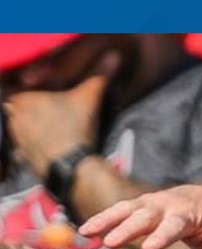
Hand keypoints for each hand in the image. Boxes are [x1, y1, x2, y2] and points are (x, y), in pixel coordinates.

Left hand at [2, 51, 118, 177]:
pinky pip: (26, 145)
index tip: (55, 96)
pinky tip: (52, 145)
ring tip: (55, 127)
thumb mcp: (89, 97)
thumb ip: (99, 74)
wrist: (72, 167)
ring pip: (23, 125)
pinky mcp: (21, 155)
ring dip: (34, 125)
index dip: (39, 88)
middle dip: (36, 107)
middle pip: (22, 106)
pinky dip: (36, 144)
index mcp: (21, 96)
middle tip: (57, 111)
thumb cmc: (75, 128)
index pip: (24, 85)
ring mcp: (16, 136)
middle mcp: (13, 115)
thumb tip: (114, 55)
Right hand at [78, 185, 201, 248]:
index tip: (150, 247)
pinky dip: (102, 219)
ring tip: (89, 233)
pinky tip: (85, 232)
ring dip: (107, 220)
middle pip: (146, 217)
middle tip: (113, 242)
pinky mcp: (138, 207)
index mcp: (189, 212)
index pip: (175, 225)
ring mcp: (150, 204)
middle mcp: (167, 205)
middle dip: (129, 229)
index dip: (162, 235)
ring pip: (127, 211)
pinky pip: (118, 211)